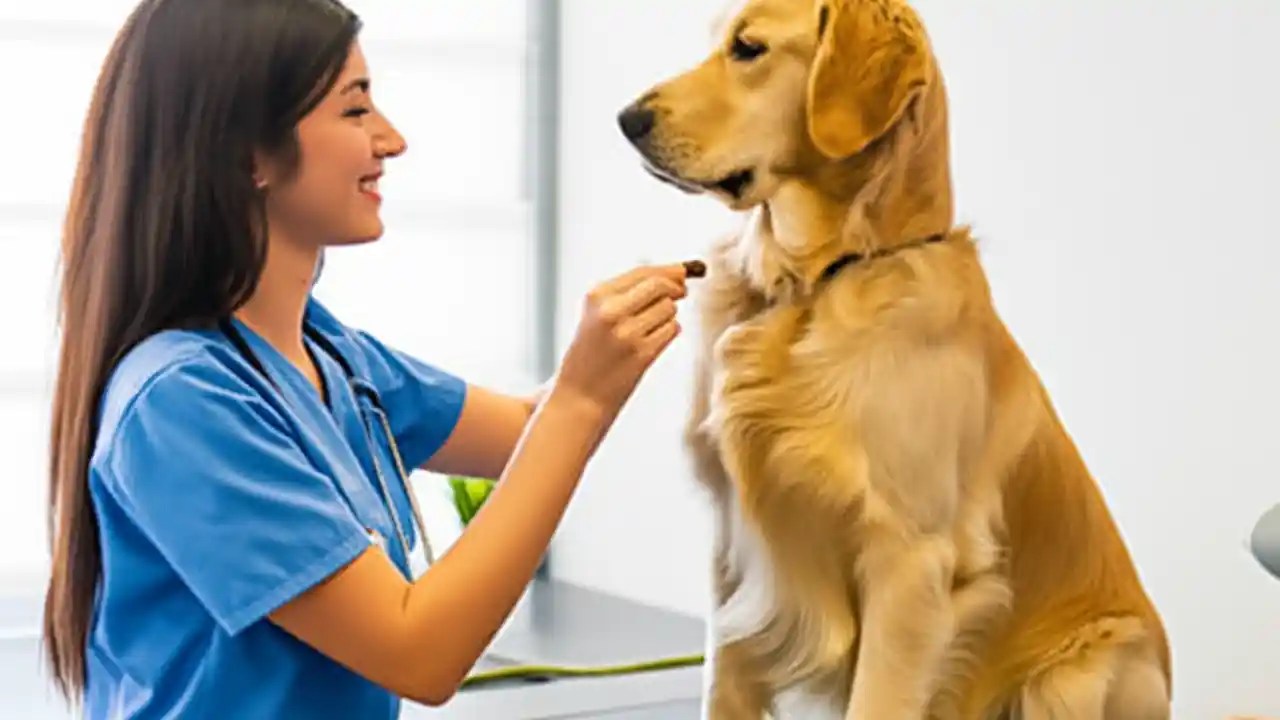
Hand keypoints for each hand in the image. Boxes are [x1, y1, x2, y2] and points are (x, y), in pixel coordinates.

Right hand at [550, 263, 693, 426]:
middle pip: (660, 285)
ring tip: (648, 330)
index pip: (643, 272)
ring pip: (669, 308)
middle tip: (681, 293)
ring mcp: (627, 332)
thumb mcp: (597, 315)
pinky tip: (652, 343)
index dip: (669, 270)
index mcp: (597, 296)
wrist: (579, 396)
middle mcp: (611, 310)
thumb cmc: (591, 354)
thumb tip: (678, 274)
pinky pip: (672, 329)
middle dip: (675, 288)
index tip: (683, 272)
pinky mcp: (642, 353)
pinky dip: (669, 333)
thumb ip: (630, 292)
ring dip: (667, 316)